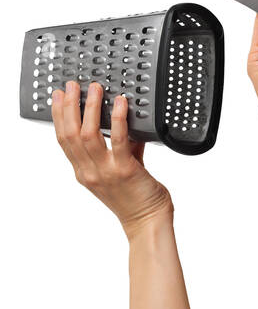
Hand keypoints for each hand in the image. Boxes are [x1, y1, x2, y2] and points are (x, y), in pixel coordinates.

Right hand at [51, 81, 171, 232]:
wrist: (148, 222)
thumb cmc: (137, 199)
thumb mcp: (122, 170)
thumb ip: (125, 147)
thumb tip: (129, 123)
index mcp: (84, 172)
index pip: (64, 140)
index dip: (59, 116)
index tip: (58, 97)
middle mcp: (89, 171)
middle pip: (70, 134)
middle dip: (68, 107)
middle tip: (71, 86)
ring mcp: (105, 172)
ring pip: (88, 135)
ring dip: (90, 108)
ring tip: (94, 89)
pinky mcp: (124, 171)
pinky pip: (119, 141)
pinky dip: (119, 119)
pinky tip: (120, 104)